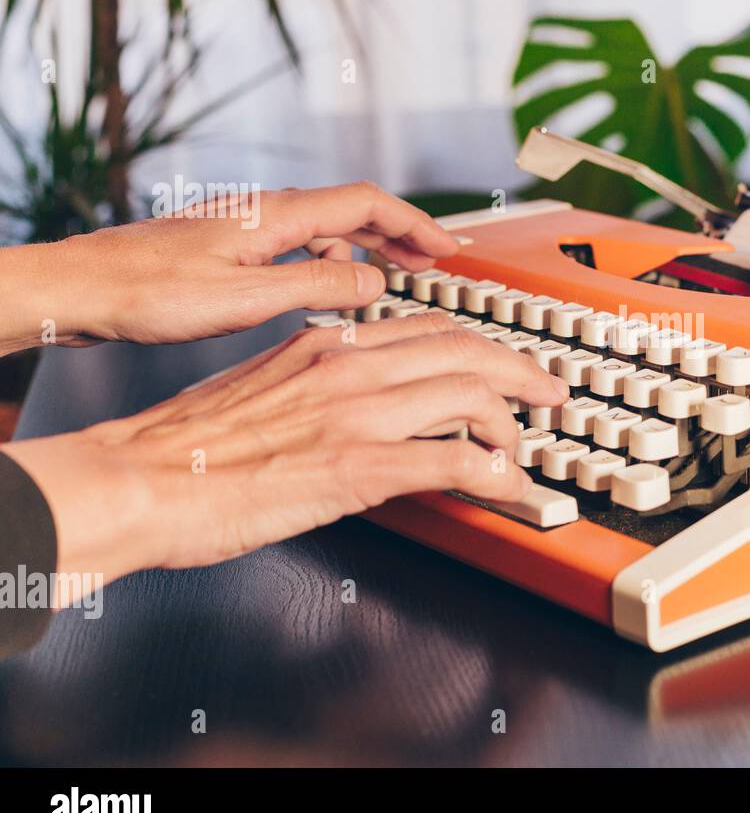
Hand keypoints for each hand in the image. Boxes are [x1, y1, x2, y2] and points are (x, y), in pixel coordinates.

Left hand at [0, 181, 455, 353]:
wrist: (81, 287)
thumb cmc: (148, 293)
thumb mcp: (245, 298)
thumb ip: (316, 285)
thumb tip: (374, 281)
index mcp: (275, 216)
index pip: (366, 203)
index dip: (413, 223)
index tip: (447, 246)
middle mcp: (263, 211)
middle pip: (350, 210)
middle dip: (398, 233)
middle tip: (434, 260)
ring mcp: (244, 225)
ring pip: (324, 226)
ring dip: (366, 247)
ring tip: (393, 275)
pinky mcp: (227, 244)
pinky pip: (298, 242)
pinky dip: (330, 257)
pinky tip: (326, 284)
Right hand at [0, 313, 569, 592]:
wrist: (139, 479)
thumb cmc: (188, 446)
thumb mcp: (266, 389)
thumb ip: (322, 385)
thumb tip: (366, 404)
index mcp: (327, 344)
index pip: (429, 328)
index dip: (481, 345)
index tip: (504, 365)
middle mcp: (349, 366)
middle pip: (467, 348)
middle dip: (521, 369)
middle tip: (548, 392)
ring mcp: (357, 414)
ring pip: (471, 393)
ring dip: (512, 422)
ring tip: (524, 445)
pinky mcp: (358, 467)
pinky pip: (453, 460)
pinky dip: (493, 471)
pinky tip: (505, 484)